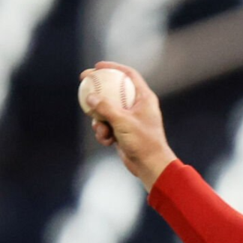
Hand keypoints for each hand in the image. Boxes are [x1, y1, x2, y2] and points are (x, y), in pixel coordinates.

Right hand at [80, 61, 177, 191]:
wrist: (149, 165)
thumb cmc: (143, 142)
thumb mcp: (122, 122)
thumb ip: (106, 108)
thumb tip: (90, 96)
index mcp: (144, 98)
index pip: (129, 75)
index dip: (113, 67)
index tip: (97, 66)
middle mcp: (138, 105)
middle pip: (114, 89)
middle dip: (97, 89)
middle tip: (82, 82)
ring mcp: (129, 118)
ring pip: (106, 109)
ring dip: (99, 120)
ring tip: (104, 131)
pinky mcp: (122, 130)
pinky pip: (106, 124)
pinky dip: (103, 132)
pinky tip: (108, 142)